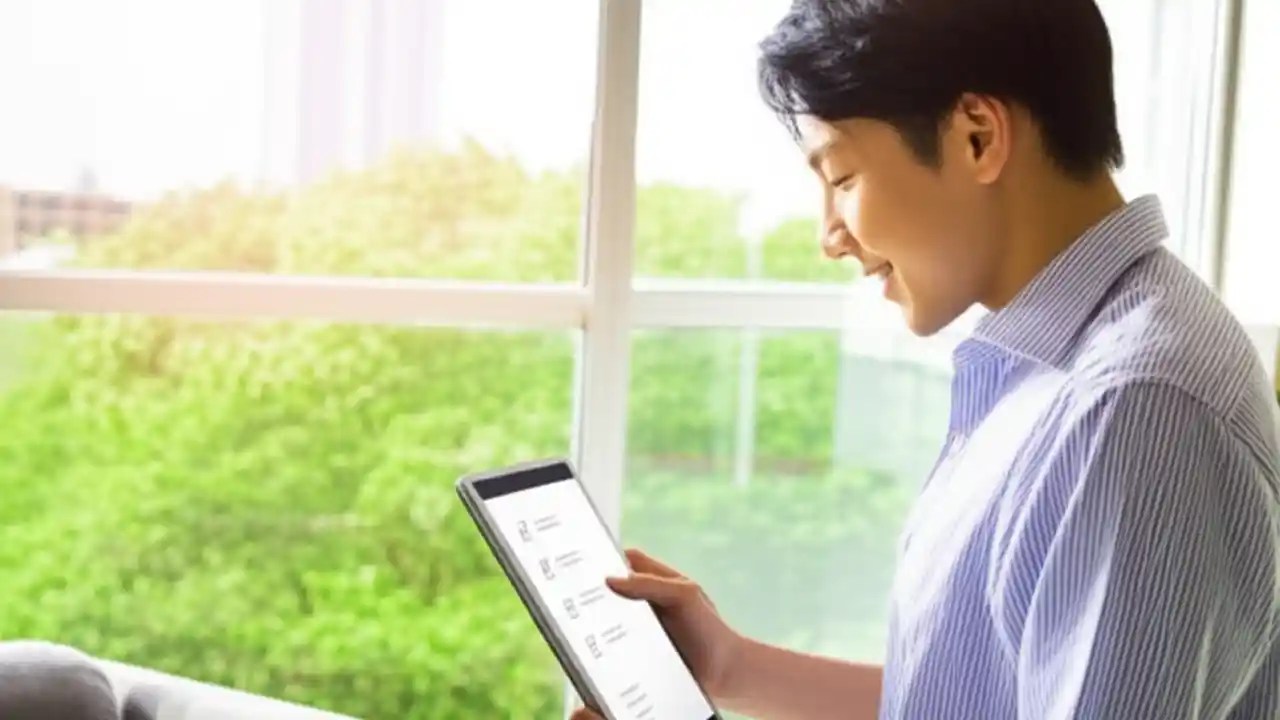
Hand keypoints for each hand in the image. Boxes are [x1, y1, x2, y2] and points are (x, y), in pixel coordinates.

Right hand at [571, 549, 744, 718]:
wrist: (724, 674)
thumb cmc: (709, 628)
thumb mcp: (683, 596)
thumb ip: (651, 584)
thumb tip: (611, 580)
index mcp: (656, 580)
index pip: (624, 560)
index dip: (603, 557)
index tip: (579, 561)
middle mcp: (645, 601)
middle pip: (610, 590)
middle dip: (591, 591)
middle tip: (568, 595)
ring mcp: (639, 627)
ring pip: (608, 619)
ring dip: (594, 621)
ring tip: (573, 624)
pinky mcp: (636, 652)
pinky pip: (613, 646)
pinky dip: (602, 646)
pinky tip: (591, 651)